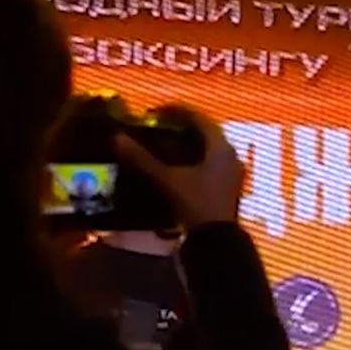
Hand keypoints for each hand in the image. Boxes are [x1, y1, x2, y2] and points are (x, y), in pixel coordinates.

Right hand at [115, 106, 242, 227]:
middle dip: (182, 126)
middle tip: (158, 125)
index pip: (198, 118)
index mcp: (220, 146)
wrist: (216, 239)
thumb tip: (118, 138)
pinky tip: (178, 164)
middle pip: (205, 131)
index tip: (154, 111)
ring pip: (209, 147)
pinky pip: (211, 161)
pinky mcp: (229, 184)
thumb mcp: (167, 180)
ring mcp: (232, 170)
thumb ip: (143, 159)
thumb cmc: (195, 203)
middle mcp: (230, 153)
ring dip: (188, 142)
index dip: (176, 111)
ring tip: (164, 142)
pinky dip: (194, 157)